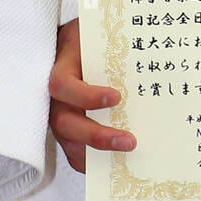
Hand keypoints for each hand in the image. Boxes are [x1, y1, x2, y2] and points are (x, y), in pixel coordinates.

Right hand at [48, 18, 135, 172]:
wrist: (73, 46)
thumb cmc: (88, 40)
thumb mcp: (96, 35)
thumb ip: (112, 42)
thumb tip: (145, 41)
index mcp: (60, 69)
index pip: (62, 86)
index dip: (86, 96)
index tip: (116, 97)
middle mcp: (55, 98)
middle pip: (64, 123)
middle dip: (96, 136)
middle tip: (130, 141)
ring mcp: (60, 116)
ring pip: (69, 143)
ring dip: (98, 153)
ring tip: (128, 155)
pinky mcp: (68, 131)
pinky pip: (75, 152)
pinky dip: (95, 162)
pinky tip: (119, 165)